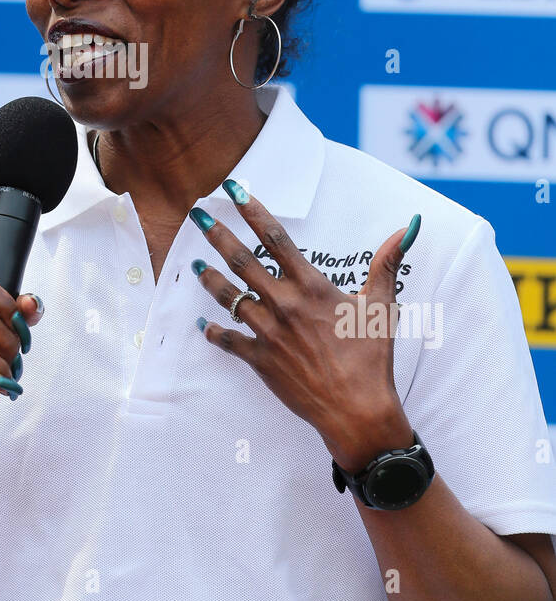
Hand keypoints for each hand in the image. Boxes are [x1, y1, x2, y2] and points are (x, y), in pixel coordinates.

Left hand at [189, 185, 420, 472]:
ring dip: (209, 279)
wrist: (357, 411)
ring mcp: (268, 333)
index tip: (234, 189)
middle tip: (197, 215)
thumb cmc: (372, 359)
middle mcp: (284, 305)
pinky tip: (202, 326)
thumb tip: (407, 227)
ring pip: (229, 298)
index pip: (276, 238)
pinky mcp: (260, 361)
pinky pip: (230, 342)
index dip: (253, 210)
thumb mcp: (381, 306)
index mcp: (311, 287)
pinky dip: (214, 333)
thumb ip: (387, 263)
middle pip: (242, 261)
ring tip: (193, 263)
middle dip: (217, 235)